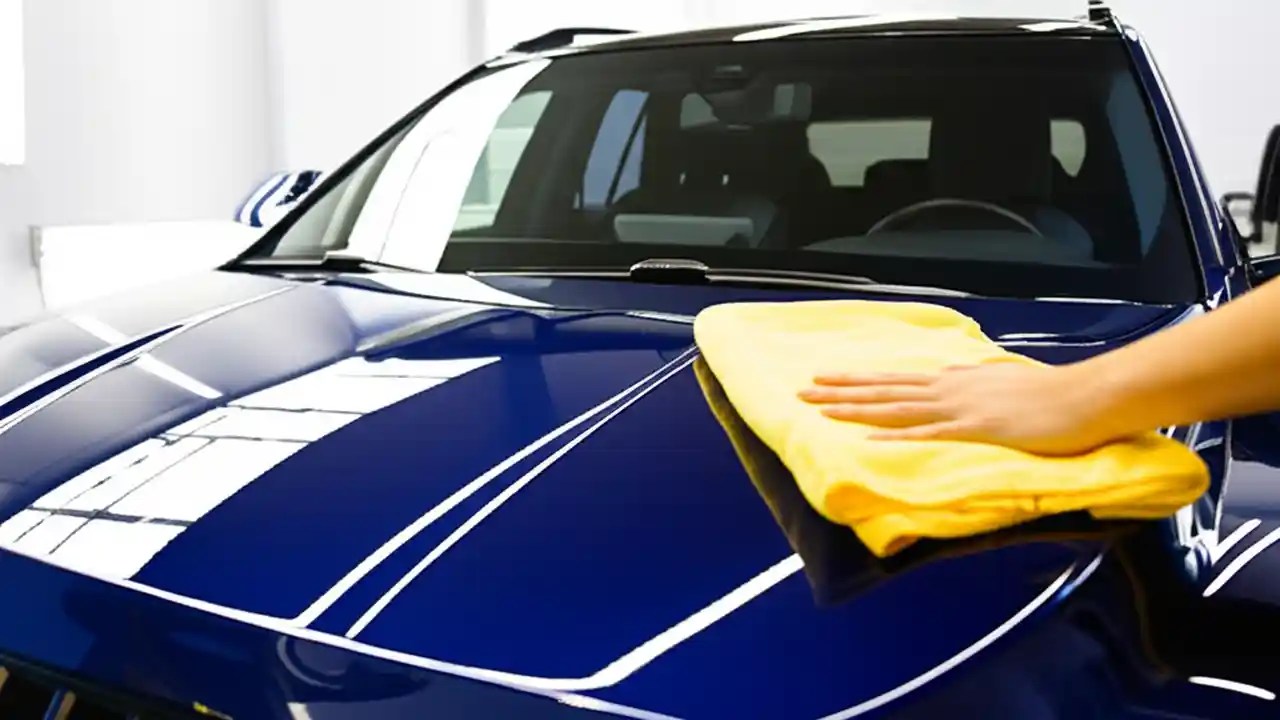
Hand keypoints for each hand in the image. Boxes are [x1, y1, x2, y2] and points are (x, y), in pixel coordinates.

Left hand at [797, 361, 1115, 455]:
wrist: (1085, 398)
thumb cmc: (1049, 396)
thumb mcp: (1001, 384)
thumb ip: (973, 382)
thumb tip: (953, 377)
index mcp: (954, 381)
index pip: (895, 380)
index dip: (859, 381)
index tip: (827, 378)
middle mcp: (948, 389)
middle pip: (884, 390)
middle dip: (841, 391)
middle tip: (803, 389)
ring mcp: (960, 408)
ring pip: (896, 407)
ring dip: (856, 409)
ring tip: (821, 409)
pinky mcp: (976, 429)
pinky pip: (929, 434)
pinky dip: (897, 436)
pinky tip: (870, 439)